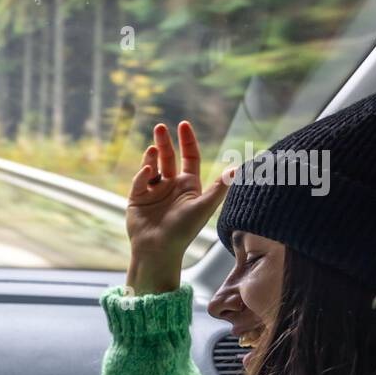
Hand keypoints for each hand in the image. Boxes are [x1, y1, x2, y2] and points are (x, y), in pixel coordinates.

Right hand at [124, 121, 230, 294]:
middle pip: (168, 157)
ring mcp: (153, 191)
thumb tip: (238, 168)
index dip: (187, 141)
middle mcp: (171, 185)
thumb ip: (220, 187)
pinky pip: (139, 180)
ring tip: (154, 148)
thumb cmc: (183, 231)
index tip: (183, 125)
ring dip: (152, 155)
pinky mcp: (137, 198)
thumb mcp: (203, 207)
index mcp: (188, 185)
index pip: (189, 157)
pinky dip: (142, 174)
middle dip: (165, 141)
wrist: (158, 250)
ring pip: (152, 166)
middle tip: (160, 127)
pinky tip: (148, 171)